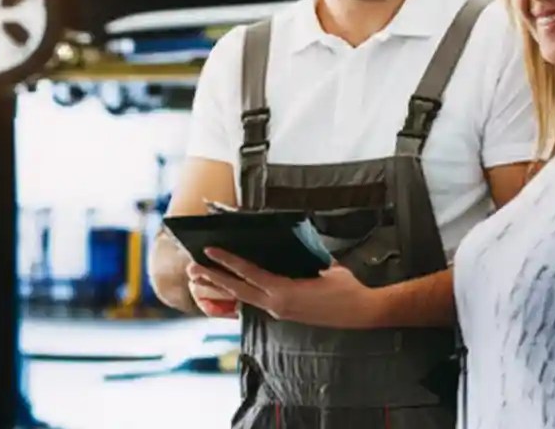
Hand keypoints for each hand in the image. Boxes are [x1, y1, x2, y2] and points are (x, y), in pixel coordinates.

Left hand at [187, 248, 382, 328]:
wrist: (362, 312)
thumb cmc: (346, 288)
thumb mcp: (324, 265)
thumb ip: (301, 255)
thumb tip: (284, 240)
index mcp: (285, 293)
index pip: (249, 274)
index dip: (227, 261)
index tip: (210, 250)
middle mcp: (277, 305)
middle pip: (237, 290)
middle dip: (213, 278)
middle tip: (192, 268)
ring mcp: (279, 312)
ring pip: (243, 298)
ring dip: (220, 288)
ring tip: (199, 280)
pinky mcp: (283, 315)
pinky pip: (255, 303)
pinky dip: (238, 295)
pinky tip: (226, 290)